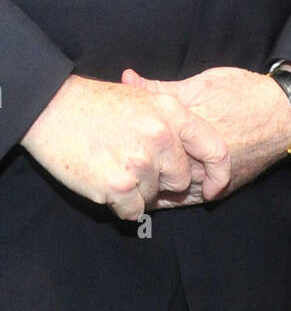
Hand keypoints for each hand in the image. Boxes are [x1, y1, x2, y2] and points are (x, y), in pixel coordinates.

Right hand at [20, 75, 230, 220]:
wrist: (52, 110)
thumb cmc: (98, 105)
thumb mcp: (143, 98)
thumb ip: (172, 120)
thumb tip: (198, 149)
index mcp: (171, 111)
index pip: (214, 147)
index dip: (219, 171)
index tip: (214, 186)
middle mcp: (160, 136)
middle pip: (181, 179)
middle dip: (163, 180)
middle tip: (137, 165)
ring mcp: (139, 162)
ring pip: (155, 196)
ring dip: (138, 190)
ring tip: (116, 165)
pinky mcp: (117, 185)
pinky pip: (134, 211)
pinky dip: (121, 205)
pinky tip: (106, 181)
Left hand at [121, 66, 290, 203]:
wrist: (285, 112)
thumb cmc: (244, 92)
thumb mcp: (201, 83)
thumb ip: (161, 89)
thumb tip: (127, 79)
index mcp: (189, 129)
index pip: (147, 144)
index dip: (125, 147)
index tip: (106, 146)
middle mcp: (198, 157)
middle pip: (155, 173)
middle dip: (134, 172)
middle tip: (110, 170)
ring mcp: (212, 175)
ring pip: (170, 192)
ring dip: (150, 189)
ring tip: (128, 185)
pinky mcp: (224, 185)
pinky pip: (190, 200)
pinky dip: (171, 199)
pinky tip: (156, 196)